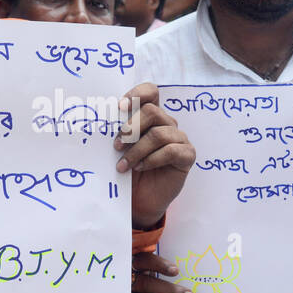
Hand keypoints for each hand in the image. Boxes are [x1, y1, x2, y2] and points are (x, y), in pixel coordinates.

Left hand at [115, 82, 195, 229]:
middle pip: (152, 111)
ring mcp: (179, 139)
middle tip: (117, 145)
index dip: (137, 94)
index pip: (151, 92)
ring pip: (159, 134)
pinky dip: (152, 159)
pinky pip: (171, 151)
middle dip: (131, 128)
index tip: (120, 106)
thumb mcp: (121, 149)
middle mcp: (167, 124)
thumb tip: (105, 119)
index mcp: (151, 116)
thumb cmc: (129, 170)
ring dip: (137, 150)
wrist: (139, 200)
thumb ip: (120, 132)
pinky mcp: (187, 155)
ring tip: (123, 165)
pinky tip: (141, 168)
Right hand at [120, 251, 192, 292]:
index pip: (143, 261)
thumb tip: (172, 261)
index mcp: (132, 262)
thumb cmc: (145, 271)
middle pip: (145, 285)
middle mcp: (124, 279)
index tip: (176, 271)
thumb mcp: (149, 262)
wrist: (128, 285)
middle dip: (170, 291)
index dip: (159, 265)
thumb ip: (157, 259)